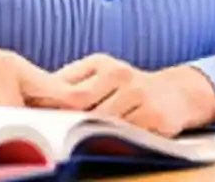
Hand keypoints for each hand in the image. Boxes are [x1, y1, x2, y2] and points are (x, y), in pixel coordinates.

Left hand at [55, 54, 214, 136]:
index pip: (73, 93)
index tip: (42, 124)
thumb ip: (71, 80)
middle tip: (55, 141)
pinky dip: (115, 144)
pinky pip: (128, 137)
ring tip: (76, 146)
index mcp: (106, 66)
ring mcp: (142, 97)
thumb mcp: (101, 70)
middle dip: (70, 127)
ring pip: (106, 126)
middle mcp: (124, 77)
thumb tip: (36, 95)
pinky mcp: (157, 118)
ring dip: (91, 138)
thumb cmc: (130, 85)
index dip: (56, 111)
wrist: (178, 93)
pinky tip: (105, 147)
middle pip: (87, 111)